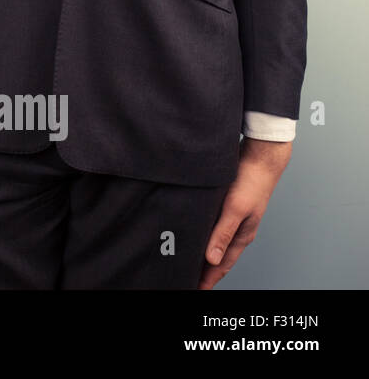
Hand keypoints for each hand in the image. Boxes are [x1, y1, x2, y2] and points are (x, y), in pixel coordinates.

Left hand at [198, 137, 291, 288]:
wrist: (260, 157)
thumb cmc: (250, 182)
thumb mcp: (234, 209)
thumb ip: (223, 234)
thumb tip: (211, 259)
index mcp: (242, 235)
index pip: (222, 265)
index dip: (209, 279)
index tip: (195, 290)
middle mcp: (238, 230)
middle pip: (218, 256)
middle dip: (204, 270)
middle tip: (186, 279)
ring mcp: (233, 218)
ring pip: (216, 242)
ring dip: (203, 252)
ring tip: (187, 260)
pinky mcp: (227, 206)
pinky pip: (214, 226)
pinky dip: (203, 234)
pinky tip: (192, 232)